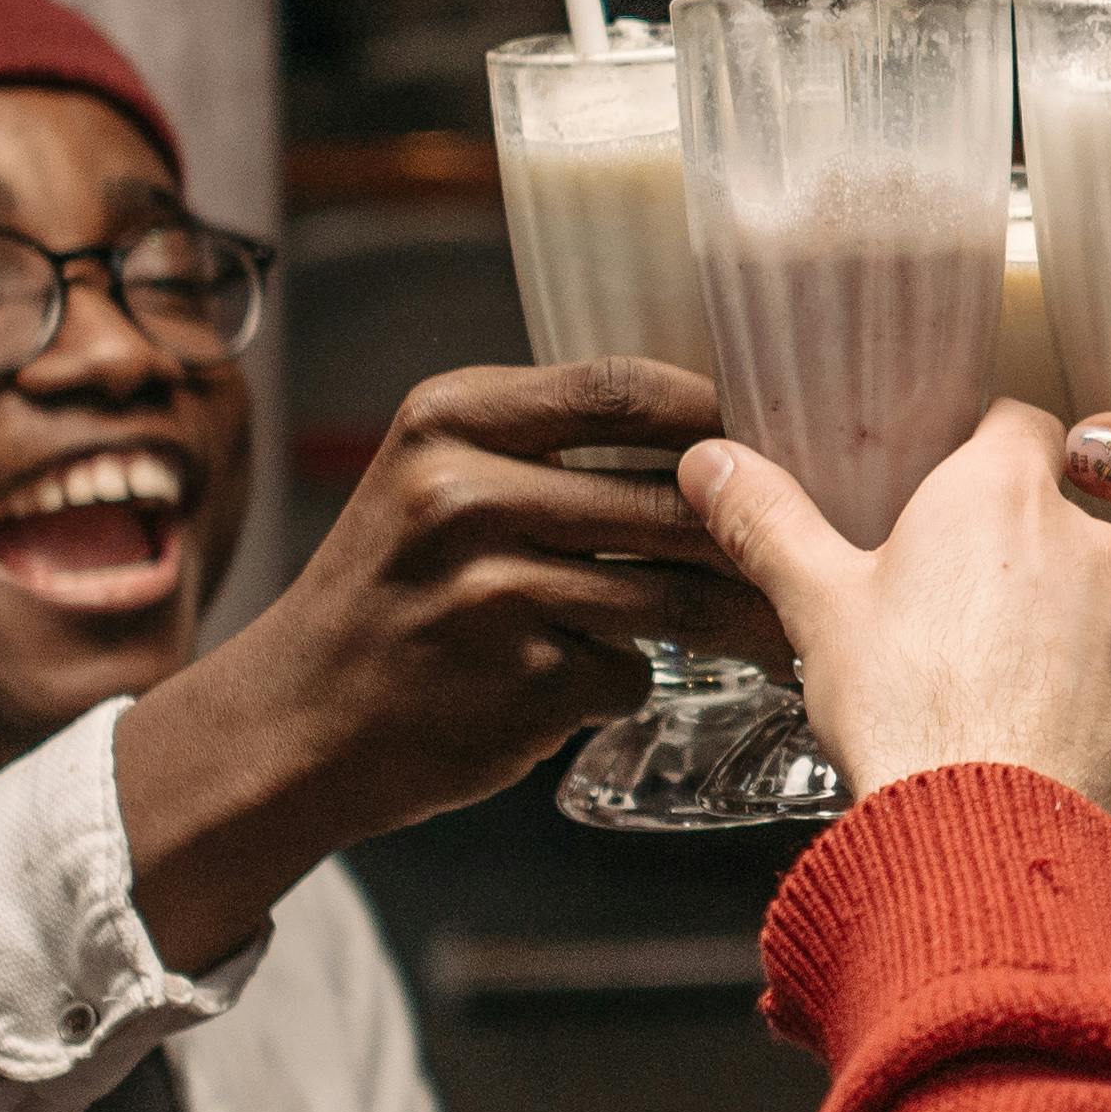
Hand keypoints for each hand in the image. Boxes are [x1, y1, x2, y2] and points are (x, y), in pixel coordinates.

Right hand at [119, 361, 788, 965]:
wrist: (294, 722)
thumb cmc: (389, 594)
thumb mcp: (434, 481)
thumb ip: (543, 450)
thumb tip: (711, 443)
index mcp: (449, 419)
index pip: (622, 389)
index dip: (715, 408)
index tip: (773, 431)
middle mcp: (464, 494)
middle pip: (665, 499)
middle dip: (753, 532)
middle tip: (816, 546)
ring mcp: (491, 594)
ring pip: (669, 594)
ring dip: (740, 617)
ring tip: (786, 627)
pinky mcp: (517, 684)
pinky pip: (628, 672)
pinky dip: (631, 679)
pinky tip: (601, 683)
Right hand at [678, 400, 1110, 816]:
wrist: (987, 837)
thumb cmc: (907, 709)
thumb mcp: (816, 604)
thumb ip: (767, 521)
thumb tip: (712, 464)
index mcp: (1001, 493)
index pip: (1019, 421)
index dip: (981, 444)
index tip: (942, 479)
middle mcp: (1085, 542)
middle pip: (1050, 513)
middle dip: (1001, 544)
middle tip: (934, 593)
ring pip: (1084, 593)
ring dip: (1042, 616)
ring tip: (971, 671)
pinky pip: (1106, 671)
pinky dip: (1069, 686)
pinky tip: (1015, 726)